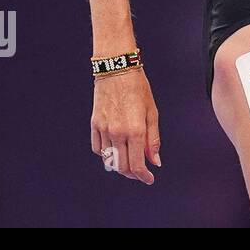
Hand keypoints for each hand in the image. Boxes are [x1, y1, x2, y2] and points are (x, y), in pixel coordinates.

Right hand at [91, 68, 160, 184]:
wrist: (116, 70)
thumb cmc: (139, 89)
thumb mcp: (152, 112)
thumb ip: (153, 139)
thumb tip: (155, 162)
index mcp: (135, 129)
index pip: (137, 163)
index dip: (144, 176)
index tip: (149, 179)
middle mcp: (118, 132)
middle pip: (122, 166)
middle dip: (133, 173)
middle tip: (141, 172)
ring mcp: (104, 129)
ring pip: (109, 160)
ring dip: (119, 165)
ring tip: (129, 161)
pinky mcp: (94, 125)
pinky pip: (98, 149)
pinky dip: (107, 154)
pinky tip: (115, 150)